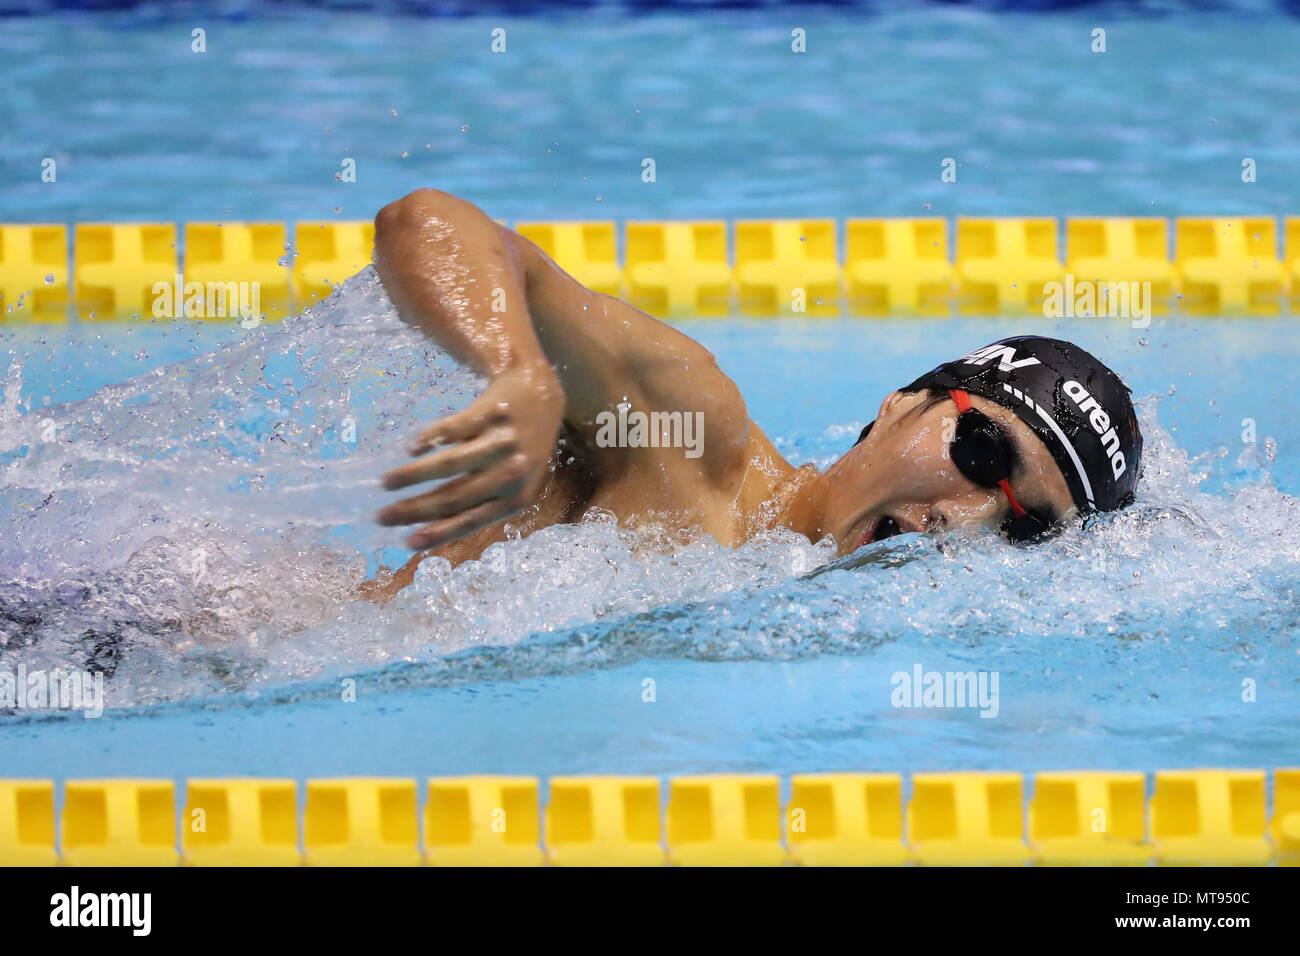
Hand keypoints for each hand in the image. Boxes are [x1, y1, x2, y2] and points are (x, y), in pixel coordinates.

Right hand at [376, 362, 564, 549]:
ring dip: (413, 475)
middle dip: (414, 509)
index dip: (437, 534)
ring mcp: (503, 442)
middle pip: (455, 496)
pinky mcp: (491, 413)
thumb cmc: (517, 452)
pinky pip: (451, 430)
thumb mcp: (510, 484)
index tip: (406, 543)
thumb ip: (479, 504)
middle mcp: (512, 473)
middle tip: (382, 516)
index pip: (471, 521)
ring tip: (386, 483)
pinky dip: (428, 439)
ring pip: (450, 464)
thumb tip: (427, 529)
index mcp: (517, 499)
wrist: (540, 398)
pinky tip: (411, 448)